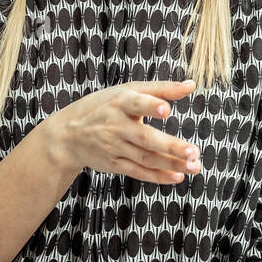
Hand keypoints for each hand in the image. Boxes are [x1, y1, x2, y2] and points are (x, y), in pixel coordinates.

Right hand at [42, 79, 202, 183]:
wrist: (68, 135)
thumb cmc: (104, 106)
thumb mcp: (128, 91)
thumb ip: (161, 89)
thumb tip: (192, 85)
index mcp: (121, 102)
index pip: (137, 103)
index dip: (151, 106)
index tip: (166, 109)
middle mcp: (117, 126)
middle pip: (145, 138)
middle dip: (170, 146)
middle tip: (193, 151)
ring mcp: (115, 147)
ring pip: (146, 158)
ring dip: (171, 164)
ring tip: (194, 166)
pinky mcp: (114, 164)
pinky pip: (139, 172)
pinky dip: (158, 176)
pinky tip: (177, 177)